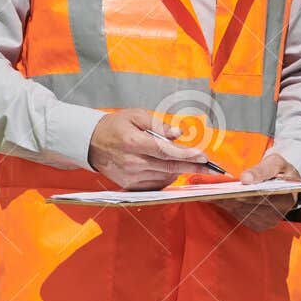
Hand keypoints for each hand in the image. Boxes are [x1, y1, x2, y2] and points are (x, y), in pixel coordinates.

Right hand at [88, 109, 218, 189]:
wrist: (91, 143)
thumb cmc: (116, 126)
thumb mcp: (136, 115)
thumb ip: (158, 125)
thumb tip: (178, 134)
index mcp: (134, 142)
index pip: (165, 151)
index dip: (186, 155)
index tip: (203, 156)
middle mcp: (132, 162)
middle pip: (168, 168)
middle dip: (192, 167)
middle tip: (210, 167)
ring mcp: (130, 176)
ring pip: (163, 178)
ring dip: (179, 172)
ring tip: (188, 163)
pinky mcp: (129, 185)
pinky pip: (155, 185)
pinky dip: (166, 178)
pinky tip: (170, 170)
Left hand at [214, 151, 299, 231]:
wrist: (286, 184)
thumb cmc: (280, 170)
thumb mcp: (276, 162)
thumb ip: (262, 170)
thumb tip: (246, 179)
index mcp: (285, 196)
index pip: (259, 195)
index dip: (240, 192)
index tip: (223, 187)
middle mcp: (277, 212)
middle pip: (246, 204)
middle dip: (227, 195)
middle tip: (208, 189)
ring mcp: (268, 221)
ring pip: (240, 211)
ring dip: (223, 202)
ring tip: (208, 193)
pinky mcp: (258, 225)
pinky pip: (238, 216)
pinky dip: (227, 207)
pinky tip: (216, 199)